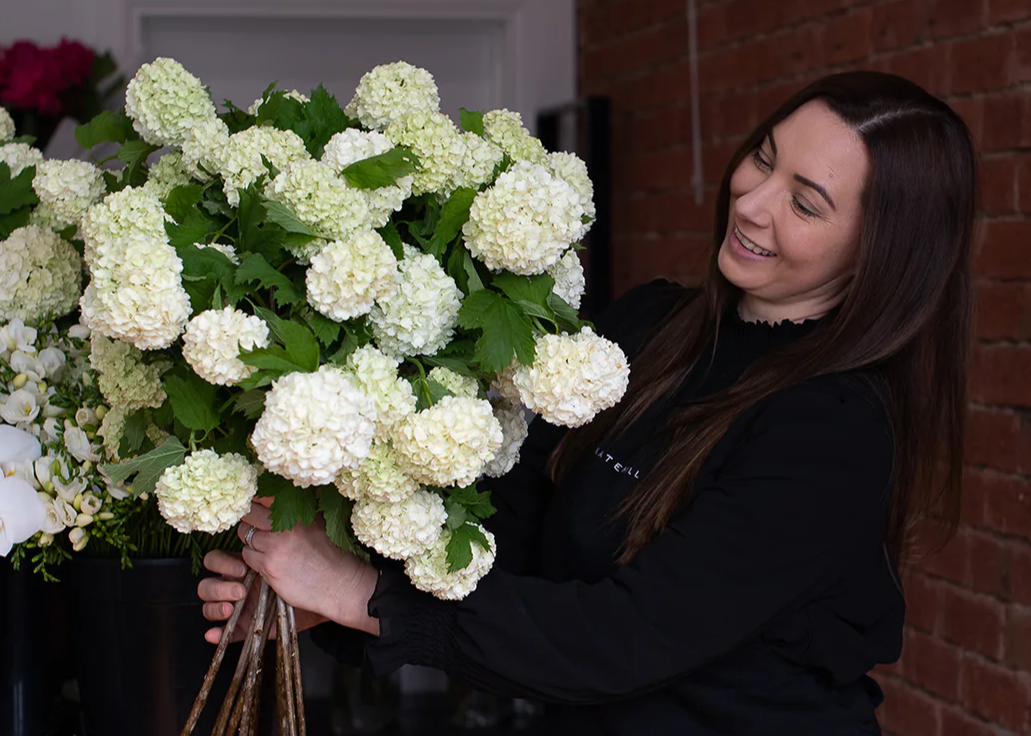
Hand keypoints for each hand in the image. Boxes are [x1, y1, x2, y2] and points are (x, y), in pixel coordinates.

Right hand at [198, 550, 326, 643]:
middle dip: (219, 588)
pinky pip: (222, 632)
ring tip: (232, 608)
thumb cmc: (307, 573)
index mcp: (242, 566)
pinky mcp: (243, 627)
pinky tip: (214, 634)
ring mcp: (237, 607)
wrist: (324, 595)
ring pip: (209, 606)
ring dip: (214, 607)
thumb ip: (267, 547)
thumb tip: (246, 543)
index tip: (243, 569)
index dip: (223, 564)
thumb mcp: (285, 556)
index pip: (215, 561)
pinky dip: (215, 634)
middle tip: (241, 590)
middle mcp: (236, 585)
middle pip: (207, 584)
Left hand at [236, 499, 380, 635]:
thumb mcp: (317, 522)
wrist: (338, 582)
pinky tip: (269, 562)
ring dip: (251, 542)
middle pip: (248, 515)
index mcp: (297, 512)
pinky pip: (248, 558)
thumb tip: (281, 493)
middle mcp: (284, 527)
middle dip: (248, 520)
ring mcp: (274, 548)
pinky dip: (254, 559)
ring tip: (265, 548)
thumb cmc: (329, 552)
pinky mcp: (269, 567)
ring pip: (244, 537)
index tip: (258, 509)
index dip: (257, 503)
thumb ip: (298, 508)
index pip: (262, 498)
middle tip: (254, 527)